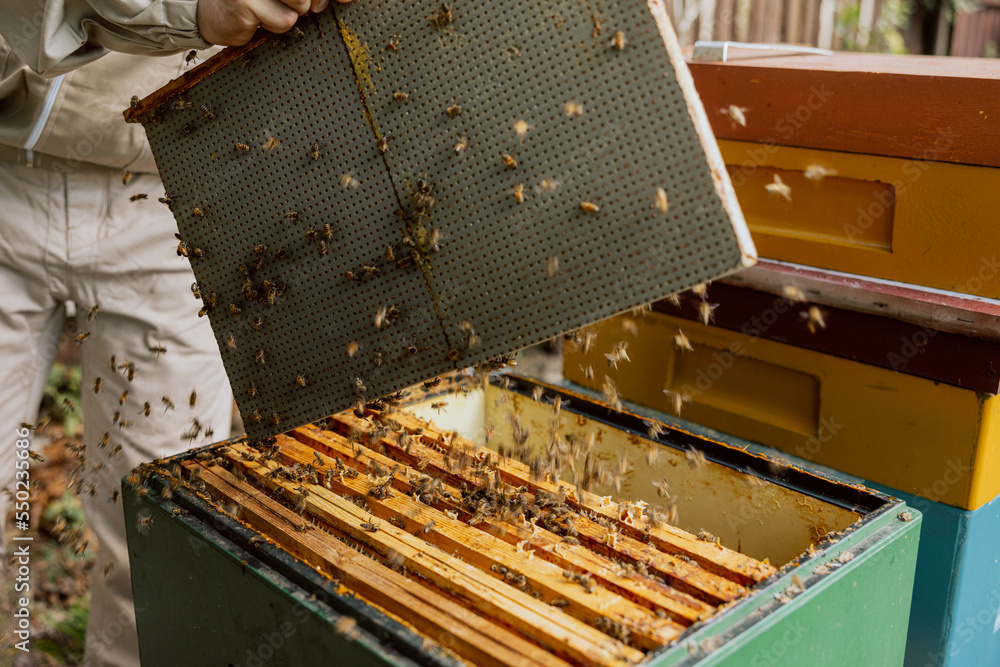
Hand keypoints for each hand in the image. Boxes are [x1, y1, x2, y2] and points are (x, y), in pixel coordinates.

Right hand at [197, 0, 351, 45]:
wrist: (210, 12)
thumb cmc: (253, 0)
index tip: (345, 0)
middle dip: (309, 3)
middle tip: (296, 7)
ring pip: (300, 6)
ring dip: (290, 14)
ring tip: (269, 10)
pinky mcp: (246, 3)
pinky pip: (284, 22)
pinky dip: (276, 27)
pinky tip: (257, 19)